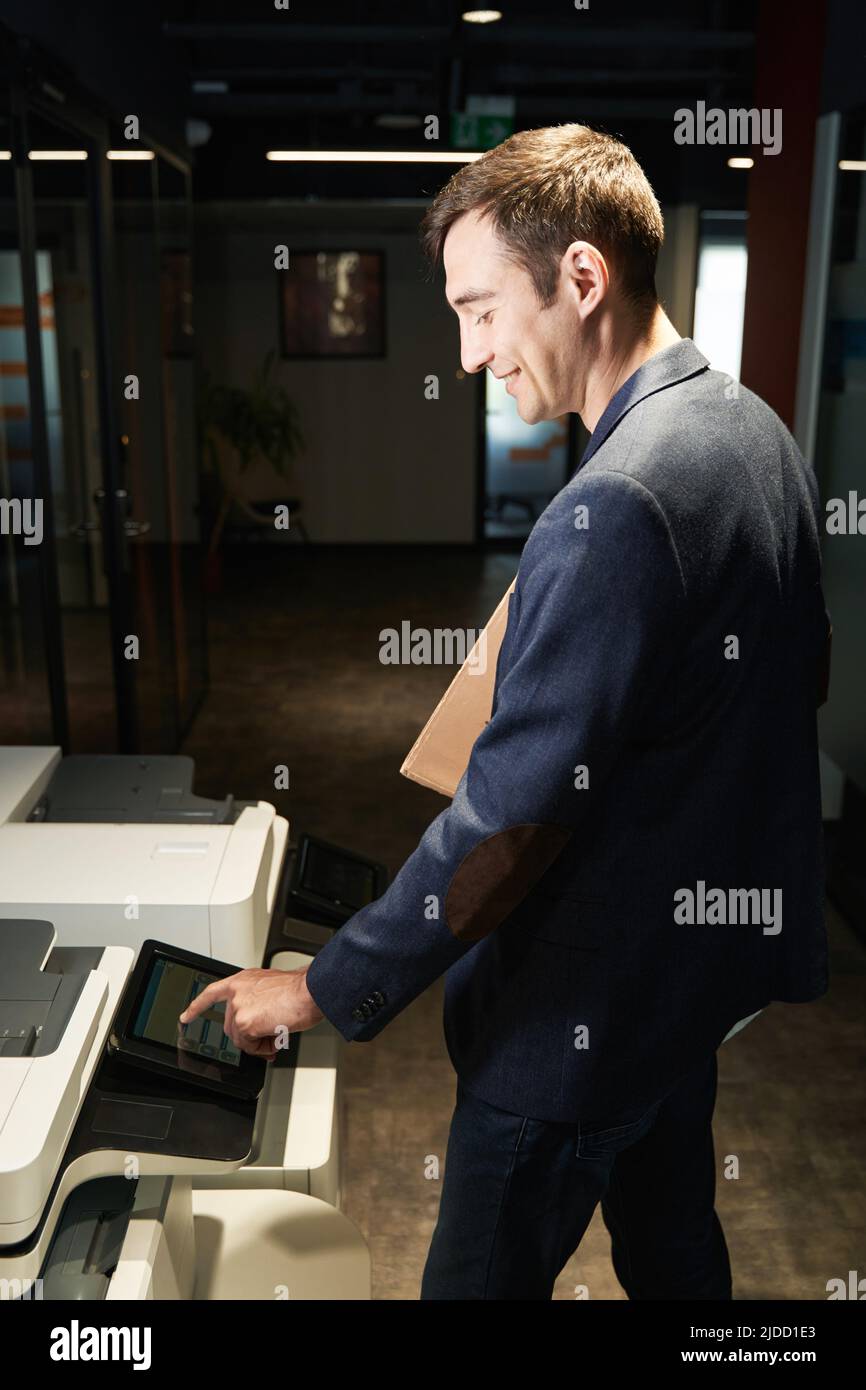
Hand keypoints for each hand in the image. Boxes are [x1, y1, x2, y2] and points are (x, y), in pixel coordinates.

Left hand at [178, 966, 324, 1060]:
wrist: (310, 991)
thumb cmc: (300, 990)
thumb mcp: (273, 990)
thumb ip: (259, 1004)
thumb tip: (260, 1029)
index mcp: (243, 980)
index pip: (212, 993)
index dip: (197, 1006)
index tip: (186, 1016)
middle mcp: (238, 992)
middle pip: (231, 1026)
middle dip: (248, 1037)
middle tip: (268, 1039)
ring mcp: (239, 1007)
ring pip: (240, 1038)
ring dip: (258, 1043)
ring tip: (276, 1037)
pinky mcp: (245, 1023)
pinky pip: (249, 1046)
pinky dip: (262, 1047)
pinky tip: (274, 1039)